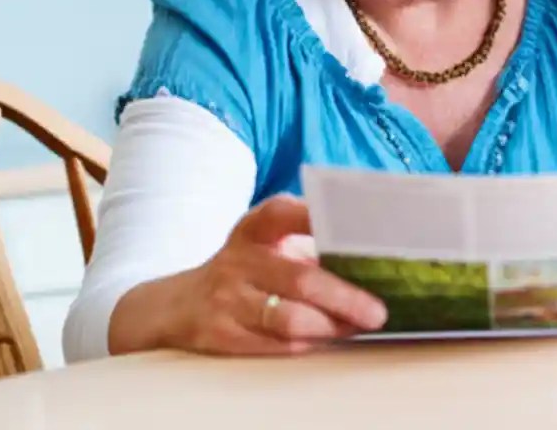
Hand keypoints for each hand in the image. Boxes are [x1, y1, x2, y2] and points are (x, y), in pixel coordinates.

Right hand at [157, 194, 387, 354]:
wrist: (178, 305)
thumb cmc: (248, 269)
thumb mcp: (267, 242)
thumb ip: (310, 242)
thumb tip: (373, 259)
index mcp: (255, 228)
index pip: (285, 213)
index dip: (318, 219)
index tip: (357, 227)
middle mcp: (239, 259)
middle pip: (300, 279)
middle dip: (345, 298)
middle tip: (378, 312)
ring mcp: (227, 298)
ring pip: (288, 318)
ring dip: (330, 326)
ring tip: (356, 327)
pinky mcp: (221, 334)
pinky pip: (273, 343)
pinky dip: (307, 343)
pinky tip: (327, 339)